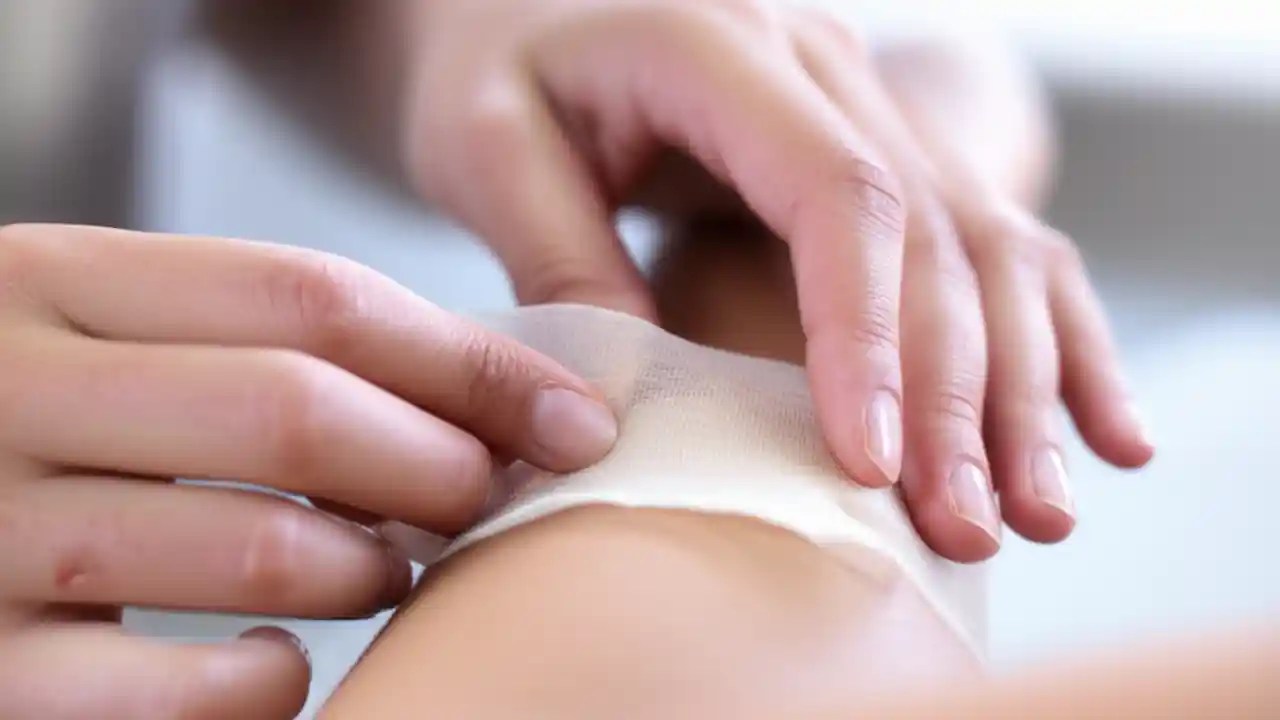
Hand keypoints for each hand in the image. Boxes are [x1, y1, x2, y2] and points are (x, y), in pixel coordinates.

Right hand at [0, 224, 616, 718]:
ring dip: (369, 570)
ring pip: (259, 549)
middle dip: (438, 468)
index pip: (314, 297)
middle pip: (298, 411)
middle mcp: (4, 391)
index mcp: (52, 280)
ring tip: (386, 570)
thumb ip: (282, 348)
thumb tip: (515, 404)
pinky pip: (182, 690)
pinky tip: (283, 661)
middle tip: (480, 504)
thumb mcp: (131, 343)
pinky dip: (271, 680)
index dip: (471, 363)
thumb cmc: (59, 424)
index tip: (577, 421)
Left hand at [403, 0, 1151, 561]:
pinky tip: (1103, 432)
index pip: (838, 193)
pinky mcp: (883, 150)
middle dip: (956, 389)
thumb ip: (558, 256)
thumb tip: (624, 410)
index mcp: (722, 44)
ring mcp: (868, 100)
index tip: (869, 462)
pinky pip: (995, 240)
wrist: (525, 8)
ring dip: (1021, 383)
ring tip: (1039, 511)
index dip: (866, 335)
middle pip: (932, 231)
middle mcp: (822, 63)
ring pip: (986, 243)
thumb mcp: (487, 147)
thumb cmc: (495, 71)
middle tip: (963, 525)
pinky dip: (1054, 339)